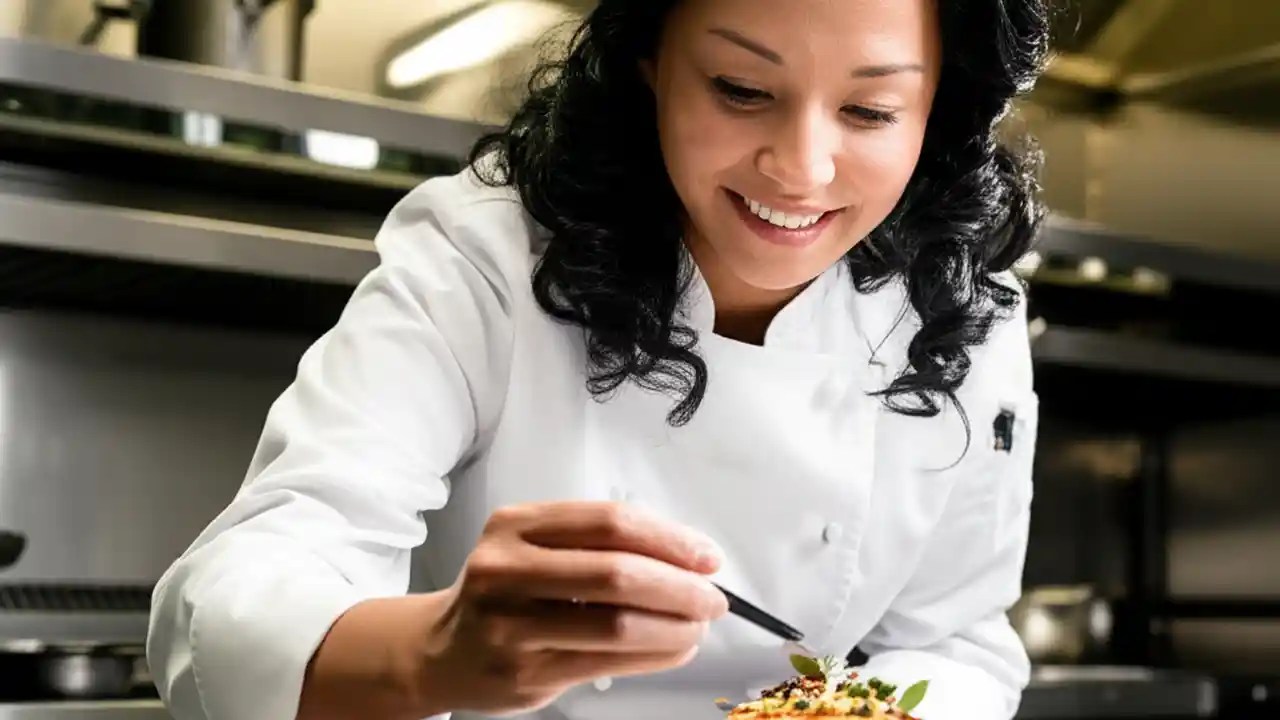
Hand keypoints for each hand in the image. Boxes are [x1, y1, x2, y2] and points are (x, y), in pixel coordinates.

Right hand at [415, 501, 728, 715]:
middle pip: (617, 572)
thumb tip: (687, 558)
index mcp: (515, 525)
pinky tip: (674, 648)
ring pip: (618, 623)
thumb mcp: (532, 547)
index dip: (669, 538)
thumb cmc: (504, 593)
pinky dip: (656, 654)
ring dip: (675, 626)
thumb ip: (596, 544)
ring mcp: (510, 624)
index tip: (705, 556)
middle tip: (712, 597)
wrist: (441, 650)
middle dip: (680, 586)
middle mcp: (506, 569)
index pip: (609, 522)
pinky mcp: (524, 671)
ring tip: (698, 626)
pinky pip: (609, 662)